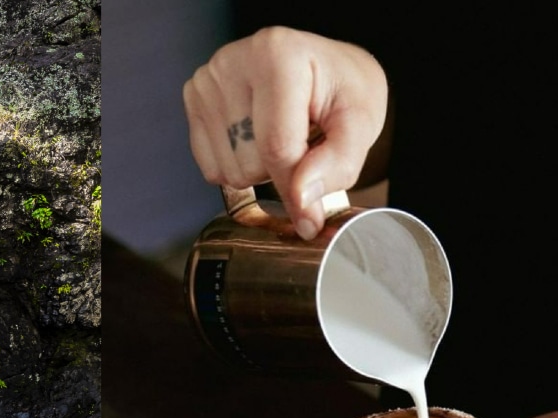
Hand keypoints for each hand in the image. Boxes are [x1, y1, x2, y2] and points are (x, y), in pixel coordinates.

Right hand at [182, 27, 386, 238]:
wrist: (323, 69)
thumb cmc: (343, 89)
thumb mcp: (363, 120)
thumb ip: (340, 162)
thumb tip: (301, 198)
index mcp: (278, 55)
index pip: (277, 146)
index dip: (297, 192)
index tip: (311, 221)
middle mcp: (233, 61)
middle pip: (249, 163)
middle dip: (281, 171)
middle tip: (303, 144)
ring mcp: (208, 81)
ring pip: (228, 170)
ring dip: (259, 169)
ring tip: (280, 136)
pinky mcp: (194, 99)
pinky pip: (211, 167)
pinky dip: (237, 165)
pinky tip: (256, 138)